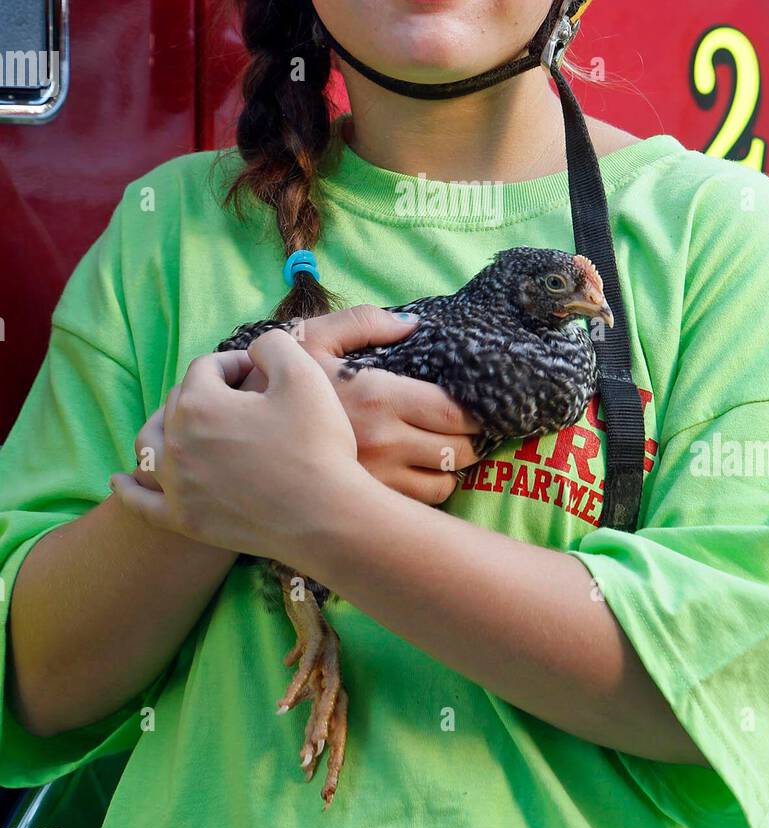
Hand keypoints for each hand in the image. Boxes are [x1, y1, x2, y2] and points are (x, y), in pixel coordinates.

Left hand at [109, 331, 369, 567]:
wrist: (326, 516)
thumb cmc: (316, 443)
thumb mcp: (303, 373)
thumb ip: (272, 344)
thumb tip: (253, 350)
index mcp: (199, 403)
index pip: (208, 367)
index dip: (238, 364)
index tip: (266, 375)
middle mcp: (175, 442)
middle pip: (180, 402)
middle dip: (209, 392)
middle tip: (246, 401)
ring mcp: (176, 485)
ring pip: (151, 445)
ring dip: (163, 427)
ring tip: (183, 425)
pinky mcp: (183, 520)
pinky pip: (141, 502)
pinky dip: (130, 487)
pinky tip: (122, 478)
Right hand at [284, 305, 481, 504]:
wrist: (234, 443)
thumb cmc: (275, 385)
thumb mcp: (312, 338)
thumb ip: (363, 321)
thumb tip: (413, 323)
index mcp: (378, 396)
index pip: (455, 413)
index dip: (474, 414)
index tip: (475, 410)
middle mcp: (384, 442)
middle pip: (458, 452)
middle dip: (470, 442)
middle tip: (466, 433)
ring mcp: (375, 480)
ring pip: (443, 485)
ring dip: (449, 471)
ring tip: (440, 456)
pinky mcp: (363, 506)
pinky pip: (415, 506)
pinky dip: (424, 493)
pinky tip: (412, 476)